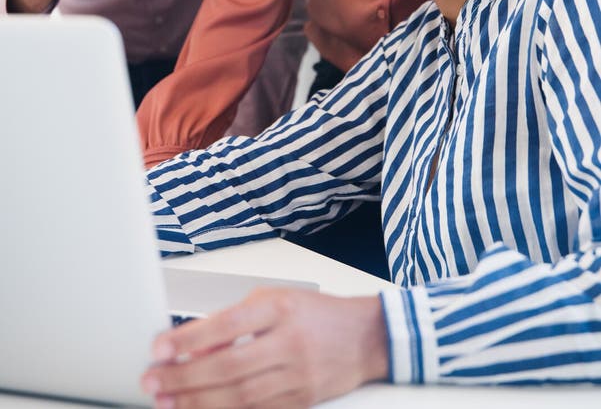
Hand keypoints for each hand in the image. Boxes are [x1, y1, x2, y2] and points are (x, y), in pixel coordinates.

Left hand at [141, 288, 388, 408]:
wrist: (364, 338)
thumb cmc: (315, 314)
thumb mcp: (274, 300)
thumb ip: (234, 320)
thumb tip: (195, 346)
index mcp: (280, 308)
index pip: (228, 323)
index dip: (191, 338)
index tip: (160, 347)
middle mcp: (289, 342)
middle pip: (229, 366)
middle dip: (184, 377)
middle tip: (153, 380)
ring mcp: (297, 376)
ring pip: (240, 396)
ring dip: (197, 402)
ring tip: (167, 401)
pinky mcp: (301, 402)